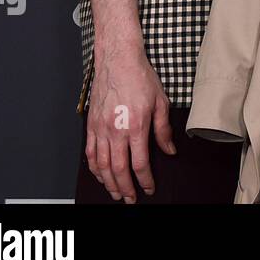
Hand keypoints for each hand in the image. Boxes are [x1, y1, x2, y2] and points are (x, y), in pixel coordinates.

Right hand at [85, 42, 175, 201]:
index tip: (149, 188)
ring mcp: (100, 128)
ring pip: (101, 165)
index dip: (144, 180)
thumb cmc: (140, 78)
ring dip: (108, 182)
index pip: (139, 163)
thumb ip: (163, 130)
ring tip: (116, 192)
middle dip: (125, 188)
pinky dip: (94, 168)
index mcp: (135, 126)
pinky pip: (90, 153)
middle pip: (118, 170)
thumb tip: (169, 150)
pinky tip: (100, 174)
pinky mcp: (91, 124)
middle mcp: (115, 130)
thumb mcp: (161, 102)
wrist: (118, 61)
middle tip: (131, 199)